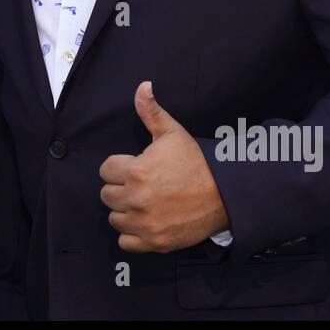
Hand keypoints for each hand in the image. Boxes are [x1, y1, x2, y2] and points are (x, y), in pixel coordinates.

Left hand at [99, 81, 229, 252]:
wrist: (225, 195)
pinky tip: (146, 221)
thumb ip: (151, 112)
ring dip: (125, 212)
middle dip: (120, 189)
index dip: (119, 167)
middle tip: (140, 185)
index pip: (105, 171)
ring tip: (144, 202)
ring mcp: (144, 224)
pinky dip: (132, 234)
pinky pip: (125, 242)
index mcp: (135, 171)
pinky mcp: (154, 242)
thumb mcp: (173, 133)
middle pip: (107, 195)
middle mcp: (136, 199)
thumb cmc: (196, 163)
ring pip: (115, 219)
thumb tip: (142, 86)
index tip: (134, 167)